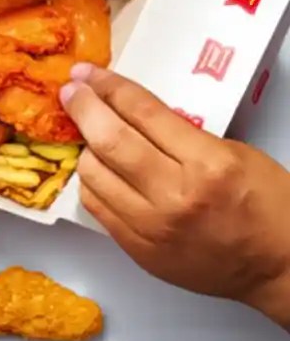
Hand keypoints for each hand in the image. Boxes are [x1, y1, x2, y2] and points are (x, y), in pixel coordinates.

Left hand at [60, 64, 289, 327]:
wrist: (278, 267)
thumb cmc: (268, 206)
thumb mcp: (236, 154)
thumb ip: (182, 136)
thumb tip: (132, 116)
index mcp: (207, 164)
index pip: (144, 113)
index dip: (110, 87)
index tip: (88, 73)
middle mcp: (174, 196)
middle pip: (109, 141)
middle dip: (83, 108)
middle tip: (71, 91)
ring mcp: (151, 228)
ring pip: (93, 176)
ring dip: (85, 148)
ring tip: (89, 135)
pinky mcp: (138, 251)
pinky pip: (97, 208)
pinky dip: (92, 183)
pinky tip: (97, 169)